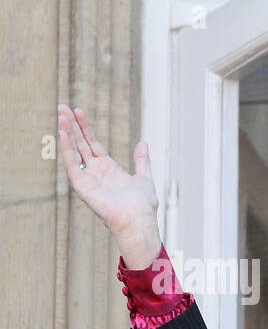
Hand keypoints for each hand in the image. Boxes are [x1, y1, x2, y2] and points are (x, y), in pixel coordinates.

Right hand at [57, 104, 160, 267]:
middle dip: (71, 125)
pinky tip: (63, 134)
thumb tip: (143, 143)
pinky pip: (72, 165)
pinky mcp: (82, 187)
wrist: (139, 221)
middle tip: (62, 107)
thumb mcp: (144, 177)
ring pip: (74, 151)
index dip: (85, 127)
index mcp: (108, 168)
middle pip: (80, 143)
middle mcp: (95, 172)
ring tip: (60, 115)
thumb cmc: (142, 206)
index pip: (92, 143)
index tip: (79, 110)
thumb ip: (141, 160)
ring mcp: (87, 178)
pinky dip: (67, 150)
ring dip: (66, 133)